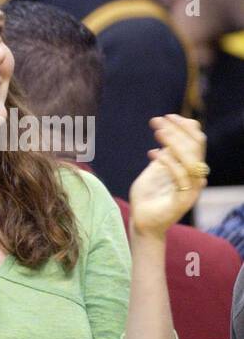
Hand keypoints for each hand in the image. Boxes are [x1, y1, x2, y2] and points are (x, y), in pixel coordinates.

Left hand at [128, 114, 207, 237]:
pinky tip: (153, 153)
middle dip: (178, 130)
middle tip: (157, 121)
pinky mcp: (184, 199)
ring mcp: (192, 188)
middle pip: (196, 146)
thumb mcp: (155, 170)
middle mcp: (196, 175)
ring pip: (191, 159)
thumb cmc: (148, 196)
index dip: (184, 126)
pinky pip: (181, 176)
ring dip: (174, 142)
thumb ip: (164, 155)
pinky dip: (168, 162)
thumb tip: (167, 133)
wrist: (143, 222)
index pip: (196, 141)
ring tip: (157, 132)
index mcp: (190, 167)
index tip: (166, 116)